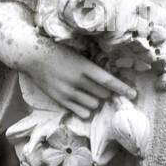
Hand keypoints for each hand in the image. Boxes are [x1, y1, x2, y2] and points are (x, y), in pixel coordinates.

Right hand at [22, 39, 137, 119]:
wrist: (33, 56)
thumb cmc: (58, 52)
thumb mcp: (78, 55)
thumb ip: (92, 67)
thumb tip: (108, 80)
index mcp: (83, 66)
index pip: (108, 80)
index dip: (122, 88)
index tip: (133, 94)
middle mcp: (77, 81)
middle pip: (103, 95)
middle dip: (107, 93)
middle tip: (104, 89)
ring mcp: (68, 92)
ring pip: (94, 105)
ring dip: (96, 101)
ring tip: (89, 93)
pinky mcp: (60, 100)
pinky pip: (81, 112)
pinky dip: (86, 109)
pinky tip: (84, 102)